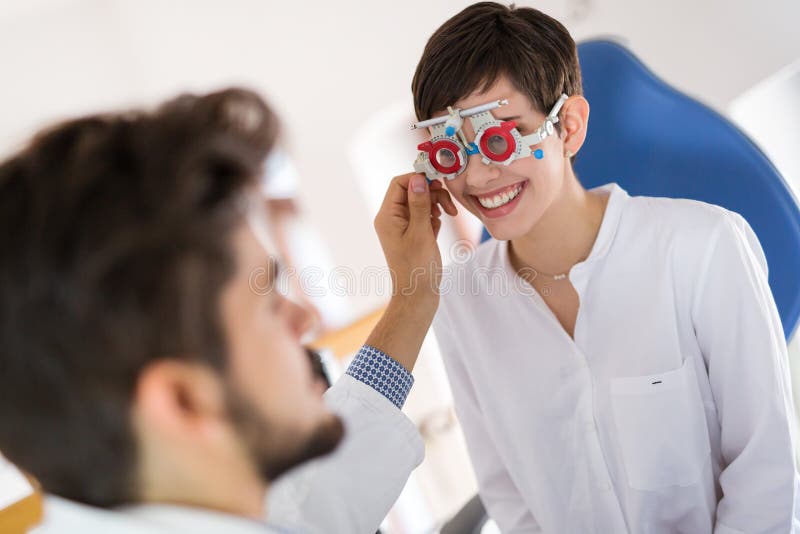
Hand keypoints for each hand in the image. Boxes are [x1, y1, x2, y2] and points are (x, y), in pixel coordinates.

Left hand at [373, 173, 457, 307]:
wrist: (417, 296)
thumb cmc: (418, 268)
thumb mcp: (421, 232)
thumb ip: (420, 204)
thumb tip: (417, 179)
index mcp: (387, 216)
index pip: (400, 183)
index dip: (420, 179)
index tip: (440, 182)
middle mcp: (391, 219)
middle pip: (412, 191)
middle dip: (432, 194)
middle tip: (448, 206)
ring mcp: (401, 227)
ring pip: (420, 203)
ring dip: (436, 206)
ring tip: (447, 218)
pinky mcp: (412, 234)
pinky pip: (423, 216)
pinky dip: (434, 219)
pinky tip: (438, 230)